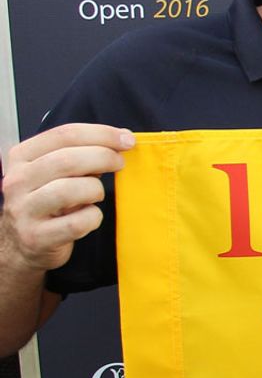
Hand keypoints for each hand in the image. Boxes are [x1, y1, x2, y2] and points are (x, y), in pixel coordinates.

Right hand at [0, 124, 133, 272]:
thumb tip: (121, 140)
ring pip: (69, 190)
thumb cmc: (48, 201)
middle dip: (104, 158)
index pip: (65, 134)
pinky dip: (93, 218)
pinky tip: (89, 216)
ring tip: (96, 195)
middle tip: (120, 164)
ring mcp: (24, 210)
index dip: (102, 134)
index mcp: (22, 157)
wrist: (23, 243)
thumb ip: (81, 154)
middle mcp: (18, 181)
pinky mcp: (37, 237)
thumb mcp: (55, 172)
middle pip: (67, 160)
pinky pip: (77, 222)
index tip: (127, 140)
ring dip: (95, 190)